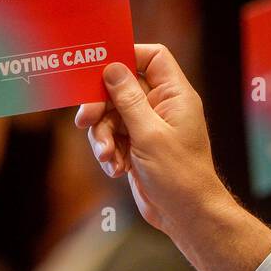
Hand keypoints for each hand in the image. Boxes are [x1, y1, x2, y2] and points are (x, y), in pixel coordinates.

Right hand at [74, 44, 227, 236]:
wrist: (186, 215)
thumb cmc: (179, 174)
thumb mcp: (149, 134)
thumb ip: (128, 99)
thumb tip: (113, 67)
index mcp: (174, 95)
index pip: (152, 57)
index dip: (127, 55)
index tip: (101, 68)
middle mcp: (161, 106)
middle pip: (121, 87)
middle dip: (101, 106)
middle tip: (84, 120)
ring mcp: (148, 126)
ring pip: (111, 115)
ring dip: (103, 135)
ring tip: (108, 157)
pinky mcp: (136, 146)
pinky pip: (112, 137)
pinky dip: (109, 151)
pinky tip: (116, 169)